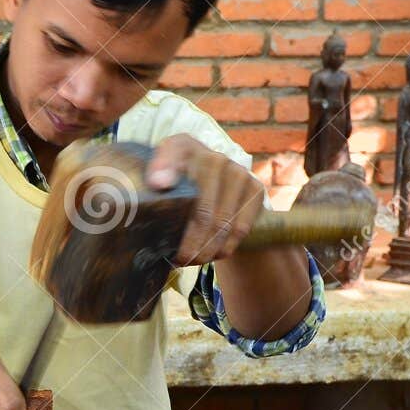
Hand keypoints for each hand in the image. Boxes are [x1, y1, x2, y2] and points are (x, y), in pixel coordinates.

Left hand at [146, 133, 265, 265]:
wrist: (213, 183)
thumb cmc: (177, 185)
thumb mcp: (157, 178)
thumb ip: (154, 175)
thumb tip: (159, 183)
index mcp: (183, 147)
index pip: (171, 158)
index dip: (164, 175)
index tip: (158, 192)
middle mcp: (214, 157)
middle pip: (202, 211)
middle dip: (190, 243)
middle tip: (179, 260)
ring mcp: (238, 172)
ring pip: (223, 224)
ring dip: (207, 250)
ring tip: (193, 261)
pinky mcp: (255, 189)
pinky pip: (241, 228)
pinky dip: (226, 247)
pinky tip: (213, 255)